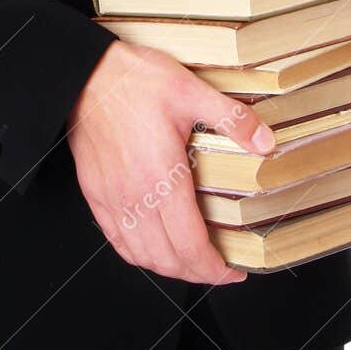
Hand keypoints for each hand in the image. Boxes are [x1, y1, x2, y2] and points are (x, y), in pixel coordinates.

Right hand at [67, 40, 273, 284]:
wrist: (85, 75)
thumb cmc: (134, 81)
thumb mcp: (192, 91)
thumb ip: (232, 119)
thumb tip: (265, 142)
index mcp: (162, 178)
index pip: (190, 246)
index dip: (214, 269)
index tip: (233, 272)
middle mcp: (134, 197)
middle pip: (167, 260)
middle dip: (197, 274)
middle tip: (220, 269)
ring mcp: (111, 198)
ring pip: (140, 256)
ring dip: (168, 268)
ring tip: (191, 262)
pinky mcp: (95, 193)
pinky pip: (117, 240)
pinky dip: (138, 254)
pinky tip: (152, 248)